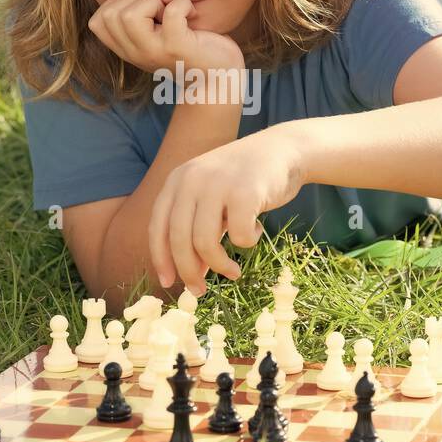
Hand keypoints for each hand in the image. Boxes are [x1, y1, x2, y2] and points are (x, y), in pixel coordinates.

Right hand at [87, 0, 243, 73]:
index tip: (141, 11)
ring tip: (170, 12)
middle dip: (135, 0)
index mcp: (127, 49)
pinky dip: (183, 4)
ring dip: (153, 2)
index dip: (116, 5)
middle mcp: (136, 53)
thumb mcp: (154, 39)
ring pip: (130, 15)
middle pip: (110, 15)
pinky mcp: (178, 48)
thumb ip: (137, 23)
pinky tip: (191, 13)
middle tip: (158, 10)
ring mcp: (155, 52)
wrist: (216, 80)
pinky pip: (171, 12)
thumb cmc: (188, 52)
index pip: (96, 22)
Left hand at [148, 126, 306, 296]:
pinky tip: (255, 230)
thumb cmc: (246, 180)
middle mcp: (192, 179)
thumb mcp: (212, 198)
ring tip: (233, 272)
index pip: (157, 226)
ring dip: (219, 266)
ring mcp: (217, 183)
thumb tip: (191, 273)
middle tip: (200, 291)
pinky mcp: (244, 191)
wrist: (284, 149)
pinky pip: (238, 236)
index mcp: (177, 179)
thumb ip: (197, 228)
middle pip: (179, 239)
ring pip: (205, 242)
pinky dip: (247, 242)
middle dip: (188, 272)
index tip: (167, 283)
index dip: (161, 259)